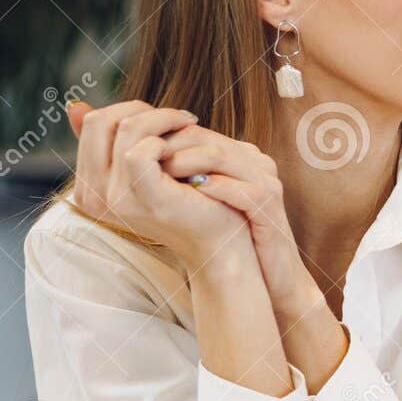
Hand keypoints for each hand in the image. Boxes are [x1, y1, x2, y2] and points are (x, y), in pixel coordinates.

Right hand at [67, 100, 252, 272]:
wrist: (217, 239)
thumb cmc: (186, 199)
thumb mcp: (144, 167)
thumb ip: (113, 141)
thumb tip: (75, 105)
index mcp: (87, 186)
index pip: (93, 125)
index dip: (129, 110)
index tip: (162, 117)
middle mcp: (92, 196)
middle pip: (102, 122)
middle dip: (142, 110)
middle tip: (179, 117)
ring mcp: (114, 201)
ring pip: (125, 131)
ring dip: (162, 119)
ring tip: (189, 124)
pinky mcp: (143, 199)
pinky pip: (139, 153)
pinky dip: (163, 141)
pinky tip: (182, 148)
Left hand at [155, 123, 325, 323]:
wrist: (263, 269)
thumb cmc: (231, 234)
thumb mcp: (207, 197)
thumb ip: (188, 174)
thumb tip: (140, 161)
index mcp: (240, 155)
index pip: (194, 131)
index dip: (159, 139)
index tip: (131, 154)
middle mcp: (255, 161)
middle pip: (204, 138)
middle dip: (166, 149)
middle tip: (139, 164)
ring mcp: (265, 180)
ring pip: (220, 157)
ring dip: (183, 164)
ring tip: (159, 176)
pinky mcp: (270, 205)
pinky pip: (241, 189)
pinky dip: (214, 189)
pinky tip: (192, 194)